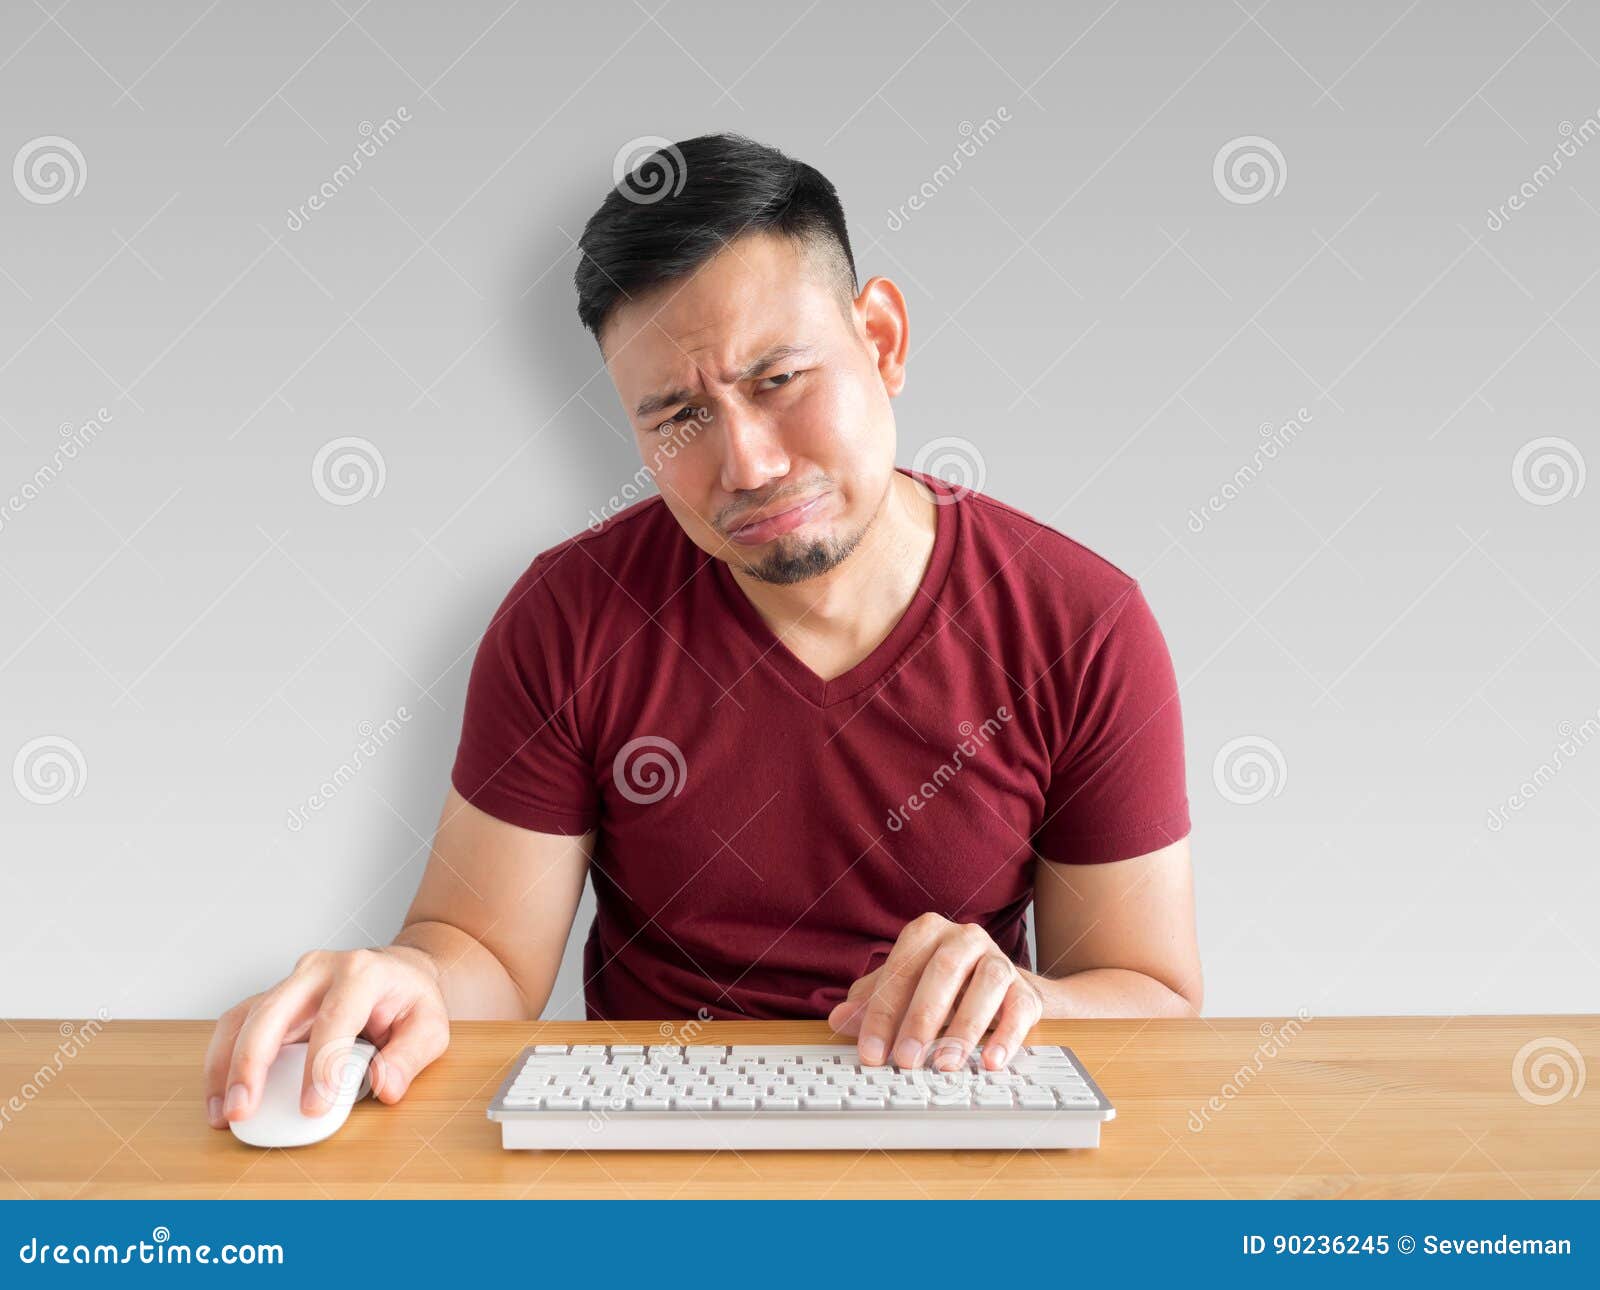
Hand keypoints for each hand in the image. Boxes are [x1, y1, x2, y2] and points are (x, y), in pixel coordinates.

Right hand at [203, 946, 449, 1127]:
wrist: (398, 972)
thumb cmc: (410, 1000)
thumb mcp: (430, 1026)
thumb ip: (409, 1058)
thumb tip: (385, 1087)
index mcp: (361, 972)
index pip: (335, 1019)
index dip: (321, 1065)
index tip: (312, 1108)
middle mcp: (319, 969)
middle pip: (273, 1012)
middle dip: (252, 1063)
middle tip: (243, 1111)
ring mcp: (291, 981)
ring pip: (244, 1018)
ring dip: (226, 1066)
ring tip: (223, 1113)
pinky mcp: (273, 997)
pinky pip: (237, 1025)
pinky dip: (222, 1061)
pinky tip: (221, 1097)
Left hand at [826, 914, 1045, 1070]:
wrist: (999, 990)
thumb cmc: (940, 988)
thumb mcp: (902, 991)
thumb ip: (871, 1003)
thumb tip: (837, 1019)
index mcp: (928, 932)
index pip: (901, 968)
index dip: (883, 1012)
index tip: (872, 1052)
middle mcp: (965, 938)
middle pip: (944, 970)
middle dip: (922, 1018)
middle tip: (906, 1059)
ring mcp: (1000, 961)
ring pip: (987, 983)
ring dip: (965, 1027)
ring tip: (945, 1064)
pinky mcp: (1026, 990)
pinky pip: (1020, 1008)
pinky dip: (1006, 1037)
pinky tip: (990, 1062)